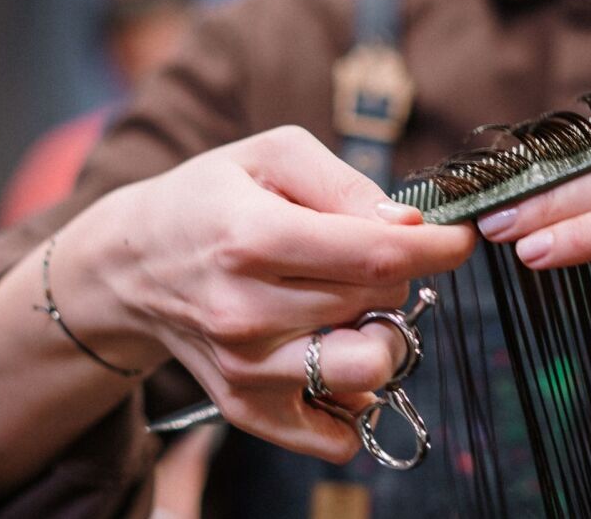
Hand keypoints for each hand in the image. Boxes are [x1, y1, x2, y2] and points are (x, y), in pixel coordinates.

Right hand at [97, 126, 473, 461]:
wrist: (131, 266)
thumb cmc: (210, 200)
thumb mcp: (272, 155)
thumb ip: (346, 183)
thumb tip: (409, 227)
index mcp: (253, 238)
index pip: (378, 255)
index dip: (439, 247)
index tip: (459, 238)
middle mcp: (246, 311)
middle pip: (380, 302)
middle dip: (396, 273)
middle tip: (365, 255)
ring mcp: (246, 367)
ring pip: (370, 368)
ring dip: (383, 335)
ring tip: (355, 307)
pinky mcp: (247, 407)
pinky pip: (336, 434)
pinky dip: (354, 400)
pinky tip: (337, 353)